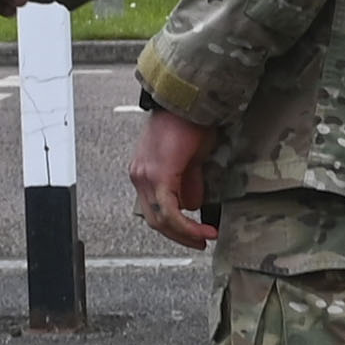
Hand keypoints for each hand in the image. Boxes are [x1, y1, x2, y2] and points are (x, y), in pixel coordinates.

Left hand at [130, 102, 215, 250]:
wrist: (187, 102)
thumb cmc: (190, 123)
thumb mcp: (190, 159)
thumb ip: (188, 182)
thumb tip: (191, 204)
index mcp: (144, 172)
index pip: (155, 209)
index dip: (176, 226)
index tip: (197, 234)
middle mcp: (139, 176)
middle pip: (154, 220)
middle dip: (180, 235)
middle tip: (201, 242)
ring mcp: (145, 176)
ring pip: (160, 219)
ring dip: (185, 233)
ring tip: (205, 237)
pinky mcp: (157, 175)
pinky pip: (169, 210)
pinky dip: (187, 225)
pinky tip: (202, 230)